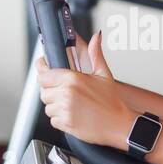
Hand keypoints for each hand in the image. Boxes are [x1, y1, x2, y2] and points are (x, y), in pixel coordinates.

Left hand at [36, 31, 133, 149]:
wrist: (119, 125)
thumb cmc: (112, 102)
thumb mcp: (103, 74)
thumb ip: (95, 54)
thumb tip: (96, 38)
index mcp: (72, 78)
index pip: (43, 74)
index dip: (43, 73)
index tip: (44, 71)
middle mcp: (66, 93)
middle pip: (43, 91)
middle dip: (52, 92)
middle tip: (66, 93)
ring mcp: (65, 109)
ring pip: (47, 107)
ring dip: (56, 106)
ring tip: (72, 105)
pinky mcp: (65, 123)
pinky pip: (53, 120)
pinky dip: (60, 119)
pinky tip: (73, 115)